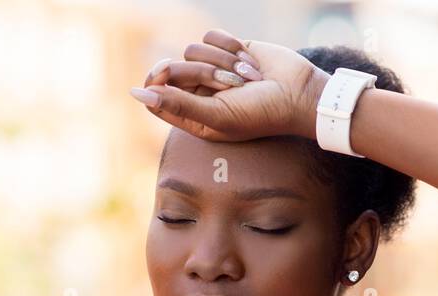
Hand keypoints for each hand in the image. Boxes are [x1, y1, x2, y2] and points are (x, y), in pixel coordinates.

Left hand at [130, 29, 329, 141]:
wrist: (299, 92)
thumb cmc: (260, 114)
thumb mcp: (217, 117)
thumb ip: (177, 105)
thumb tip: (138, 93)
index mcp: (192, 117)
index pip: (157, 97)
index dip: (157, 84)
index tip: (163, 75)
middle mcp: (198, 93)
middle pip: (174, 70)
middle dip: (200, 73)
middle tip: (228, 84)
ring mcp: (212, 69)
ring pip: (192, 50)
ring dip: (221, 62)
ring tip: (247, 78)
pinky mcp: (227, 49)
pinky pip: (211, 36)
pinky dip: (230, 46)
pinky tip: (250, 61)